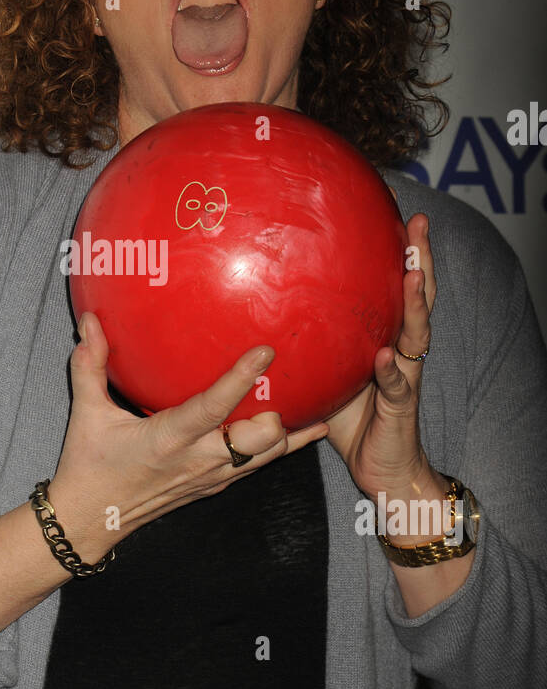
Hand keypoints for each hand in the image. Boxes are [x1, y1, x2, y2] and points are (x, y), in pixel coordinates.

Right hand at [48, 311, 329, 559]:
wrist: (91, 520)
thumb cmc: (89, 466)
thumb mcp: (87, 413)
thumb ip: (90, 365)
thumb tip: (89, 323)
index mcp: (170, 438)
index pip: (215, 406)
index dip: (242, 378)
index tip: (265, 351)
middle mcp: (199, 459)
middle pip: (261, 438)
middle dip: (279, 411)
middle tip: (286, 378)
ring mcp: (211, 476)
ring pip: (269, 455)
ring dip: (289, 430)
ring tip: (314, 401)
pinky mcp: (214, 486)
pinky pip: (258, 465)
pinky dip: (280, 447)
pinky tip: (302, 429)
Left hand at [322, 206, 436, 502]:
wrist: (382, 471)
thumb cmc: (354, 423)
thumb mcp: (328, 377)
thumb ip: (313, 351)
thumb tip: (267, 322)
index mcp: (387, 340)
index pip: (397, 289)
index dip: (401, 255)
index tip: (398, 217)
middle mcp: (402, 351)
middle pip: (418, 297)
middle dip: (420, 260)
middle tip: (418, 225)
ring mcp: (405, 377)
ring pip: (416, 332)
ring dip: (414, 302)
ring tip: (412, 273)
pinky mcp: (400, 407)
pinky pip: (397, 385)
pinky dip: (391, 368)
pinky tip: (384, 353)